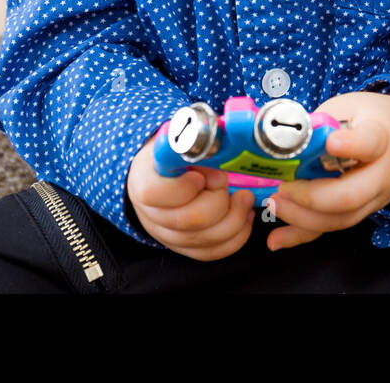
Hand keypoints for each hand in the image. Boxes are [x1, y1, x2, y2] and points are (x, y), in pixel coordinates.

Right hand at [125, 131, 256, 260]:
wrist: (160, 173)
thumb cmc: (174, 152)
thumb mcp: (179, 137)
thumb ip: (195, 139)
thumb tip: (224, 140)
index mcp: (144, 180)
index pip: (155, 193)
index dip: (185, 187)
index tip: (201, 174)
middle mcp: (151, 213)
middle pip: (189, 219)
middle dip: (219, 200)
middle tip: (227, 182)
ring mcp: (167, 234)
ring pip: (204, 239)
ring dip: (234, 218)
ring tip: (245, 198)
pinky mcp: (184, 246)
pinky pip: (211, 252)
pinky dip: (235, 237)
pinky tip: (245, 217)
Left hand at [265, 90, 389, 252]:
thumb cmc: (371, 118)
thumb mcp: (348, 107)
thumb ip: (321, 124)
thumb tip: (283, 141)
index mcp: (382, 137)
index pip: (370, 143)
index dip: (351, 145)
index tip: (331, 142)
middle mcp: (383, 174)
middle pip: (351, 195)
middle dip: (311, 197)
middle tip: (283, 188)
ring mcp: (376, 198)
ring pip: (341, 219)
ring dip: (302, 217)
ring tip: (275, 205)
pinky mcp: (363, 211)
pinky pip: (332, 227)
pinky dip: (302, 235)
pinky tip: (277, 239)